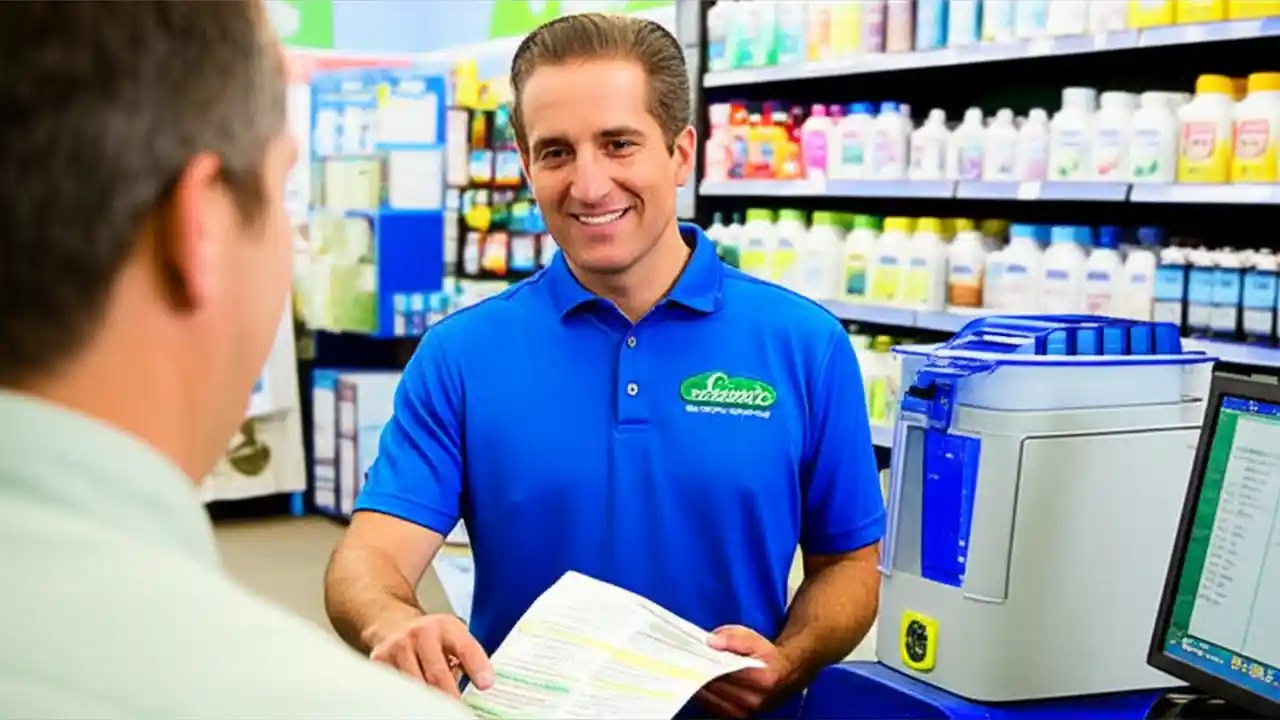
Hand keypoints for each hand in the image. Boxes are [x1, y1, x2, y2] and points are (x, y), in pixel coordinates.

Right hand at [368, 614, 493, 697]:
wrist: (394, 625)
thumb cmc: (432, 637)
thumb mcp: (455, 637)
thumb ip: (469, 657)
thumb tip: (482, 683)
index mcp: (446, 627)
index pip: (464, 647)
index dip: (477, 667)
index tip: (485, 684)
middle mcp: (420, 634)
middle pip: (437, 674)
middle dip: (450, 697)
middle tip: (459, 711)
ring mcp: (398, 647)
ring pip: (415, 685)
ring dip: (429, 701)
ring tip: (438, 709)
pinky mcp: (380, 661)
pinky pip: (397, 687)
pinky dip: (408, 699)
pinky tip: (416, 702)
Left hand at [696, 625, 796, 718]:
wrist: (784, 675)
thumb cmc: (767, 655)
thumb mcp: (752, 638)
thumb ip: (732, 637)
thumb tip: (710, 641)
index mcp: (762, 679)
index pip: (724, 671)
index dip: (706, 661)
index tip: (694, 653)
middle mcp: (754, 700)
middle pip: (715, 686)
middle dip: (701, 672)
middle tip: (690, 660)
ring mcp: (746, 712)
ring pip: (711, 698)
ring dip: (701, 685)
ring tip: (696, 670)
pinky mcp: (738, 717)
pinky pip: (712, 706)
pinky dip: (706, 695)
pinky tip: (703, 682)